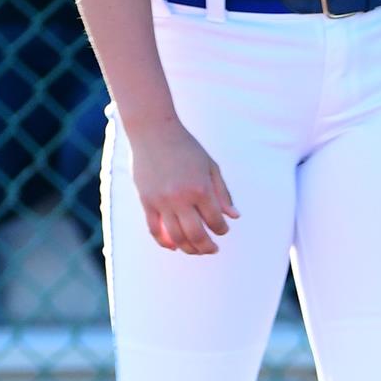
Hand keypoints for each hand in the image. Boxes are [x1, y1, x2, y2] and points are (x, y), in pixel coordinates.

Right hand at [126, 118, 237, 255]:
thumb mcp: (211, 167)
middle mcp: (181, 198)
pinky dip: (164, 242)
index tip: (222, 229)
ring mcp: (162, 201)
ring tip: (196, 250)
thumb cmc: (186, 147)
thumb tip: (234, 217)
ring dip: (189, 248)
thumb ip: (223, 193)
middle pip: (196, 235)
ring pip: (176, 237)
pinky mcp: (146, 201)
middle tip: (213, 249)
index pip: (216, 221)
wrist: (153, 130)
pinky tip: (173, 246)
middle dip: (207, 247)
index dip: (222, 230)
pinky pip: (154, 229)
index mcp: (201, 189)